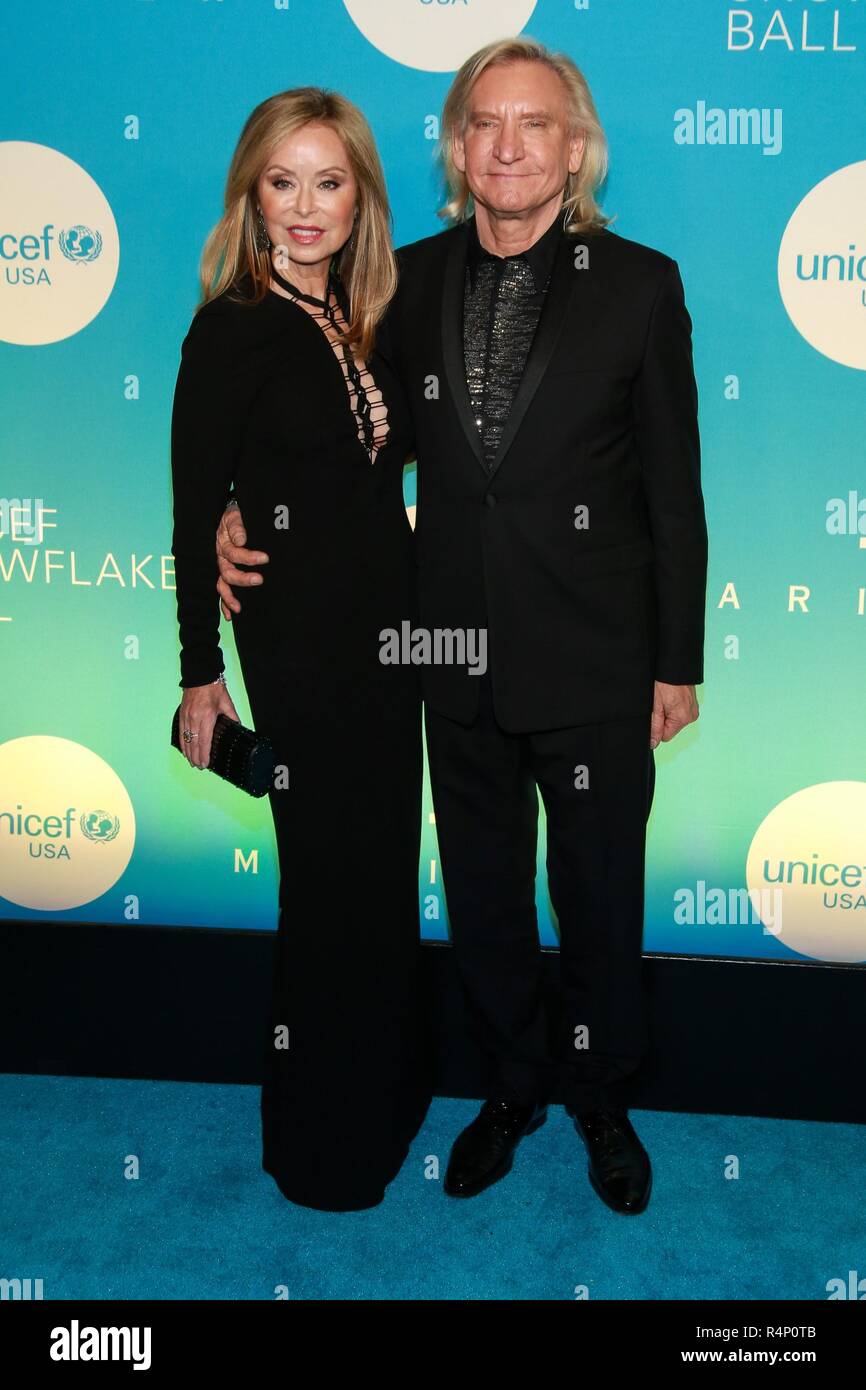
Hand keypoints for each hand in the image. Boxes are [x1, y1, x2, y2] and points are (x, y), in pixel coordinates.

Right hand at [178, 679, 240, 769]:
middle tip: (199, 767)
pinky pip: (180, 732)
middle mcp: (194, 719)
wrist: (200, 675)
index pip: (204, 741)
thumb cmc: (214, 688)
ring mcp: (186, 717)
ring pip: (186, 739)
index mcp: (207, 717)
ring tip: (191, 762)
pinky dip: (182, 742)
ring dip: (188, 752)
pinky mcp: (181, 714)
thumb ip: (232, 717)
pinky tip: (184, 749)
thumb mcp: (227, 703)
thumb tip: (237, 727)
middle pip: (194, 743)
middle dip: (196, 757)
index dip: (204, 754)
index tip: (205, 764)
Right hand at [215, 502, 268, 620]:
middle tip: (259, 580)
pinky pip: (222, 590)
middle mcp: (220, 557)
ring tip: (239, 608)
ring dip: (230, 597)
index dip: (248, 557)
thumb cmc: (236, 516)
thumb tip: (241, 540)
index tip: (265, 558)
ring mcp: (222, 567)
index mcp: (224, 543)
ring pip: (223, 584)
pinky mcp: (225, 573)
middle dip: (243, 579)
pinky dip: (225, 604)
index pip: (234, 552)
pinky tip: (231, 616)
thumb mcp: (235, 515)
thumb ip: (238, 526)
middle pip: (228, 572)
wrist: (230, 516)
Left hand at [650, 681, 698, 748]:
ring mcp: (693, 709)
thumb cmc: (664, 682)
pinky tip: (671, 697)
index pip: (665, 737)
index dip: (657, 727)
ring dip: (668, 712)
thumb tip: (653, 743)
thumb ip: (654, 727)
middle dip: (663, 719)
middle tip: (660, 703)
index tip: (655, 713)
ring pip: (675, 720)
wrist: (675, 666)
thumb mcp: (655, 706)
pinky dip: (674, 707)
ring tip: (666, 698)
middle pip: (671, 728)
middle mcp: (691, 716)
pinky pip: (680, 712)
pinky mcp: (693, 704)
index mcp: (682, 719)